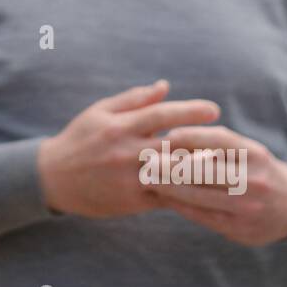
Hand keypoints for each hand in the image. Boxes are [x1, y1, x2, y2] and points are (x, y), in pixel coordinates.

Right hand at [38, 80, 220, 218]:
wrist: (53, 178)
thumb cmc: (79, 139)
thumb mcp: (100, 112)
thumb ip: (134, 99)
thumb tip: (165, 86)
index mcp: (120, 126)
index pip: (162, 114)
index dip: (190, 111)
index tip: (214, 110)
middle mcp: (127, 151)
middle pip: (174, 145)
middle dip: (205, 142)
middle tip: (233, 140)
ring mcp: (130, 178)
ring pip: (174, 174)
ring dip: (202, 170)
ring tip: (229, 166)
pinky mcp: (132, 200)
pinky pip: (166, 197)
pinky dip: (188, 194)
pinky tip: (209, 192)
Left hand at [147, 125, 286, 244]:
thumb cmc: (255, 171)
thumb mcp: (247, 151)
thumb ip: (216, 145)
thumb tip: (172, 135)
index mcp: (254, 154)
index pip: (217, 139)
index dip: (188, 136)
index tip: (165, 134)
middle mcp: (252, 179)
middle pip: (203, 169)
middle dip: (170, 164)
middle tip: (146, 159)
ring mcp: (244, 206)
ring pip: (198, 194)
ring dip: (168, 186)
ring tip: (146, 177)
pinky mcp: (236, 228)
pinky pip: (200, 215)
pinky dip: (178, 204)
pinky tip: (162, 196)